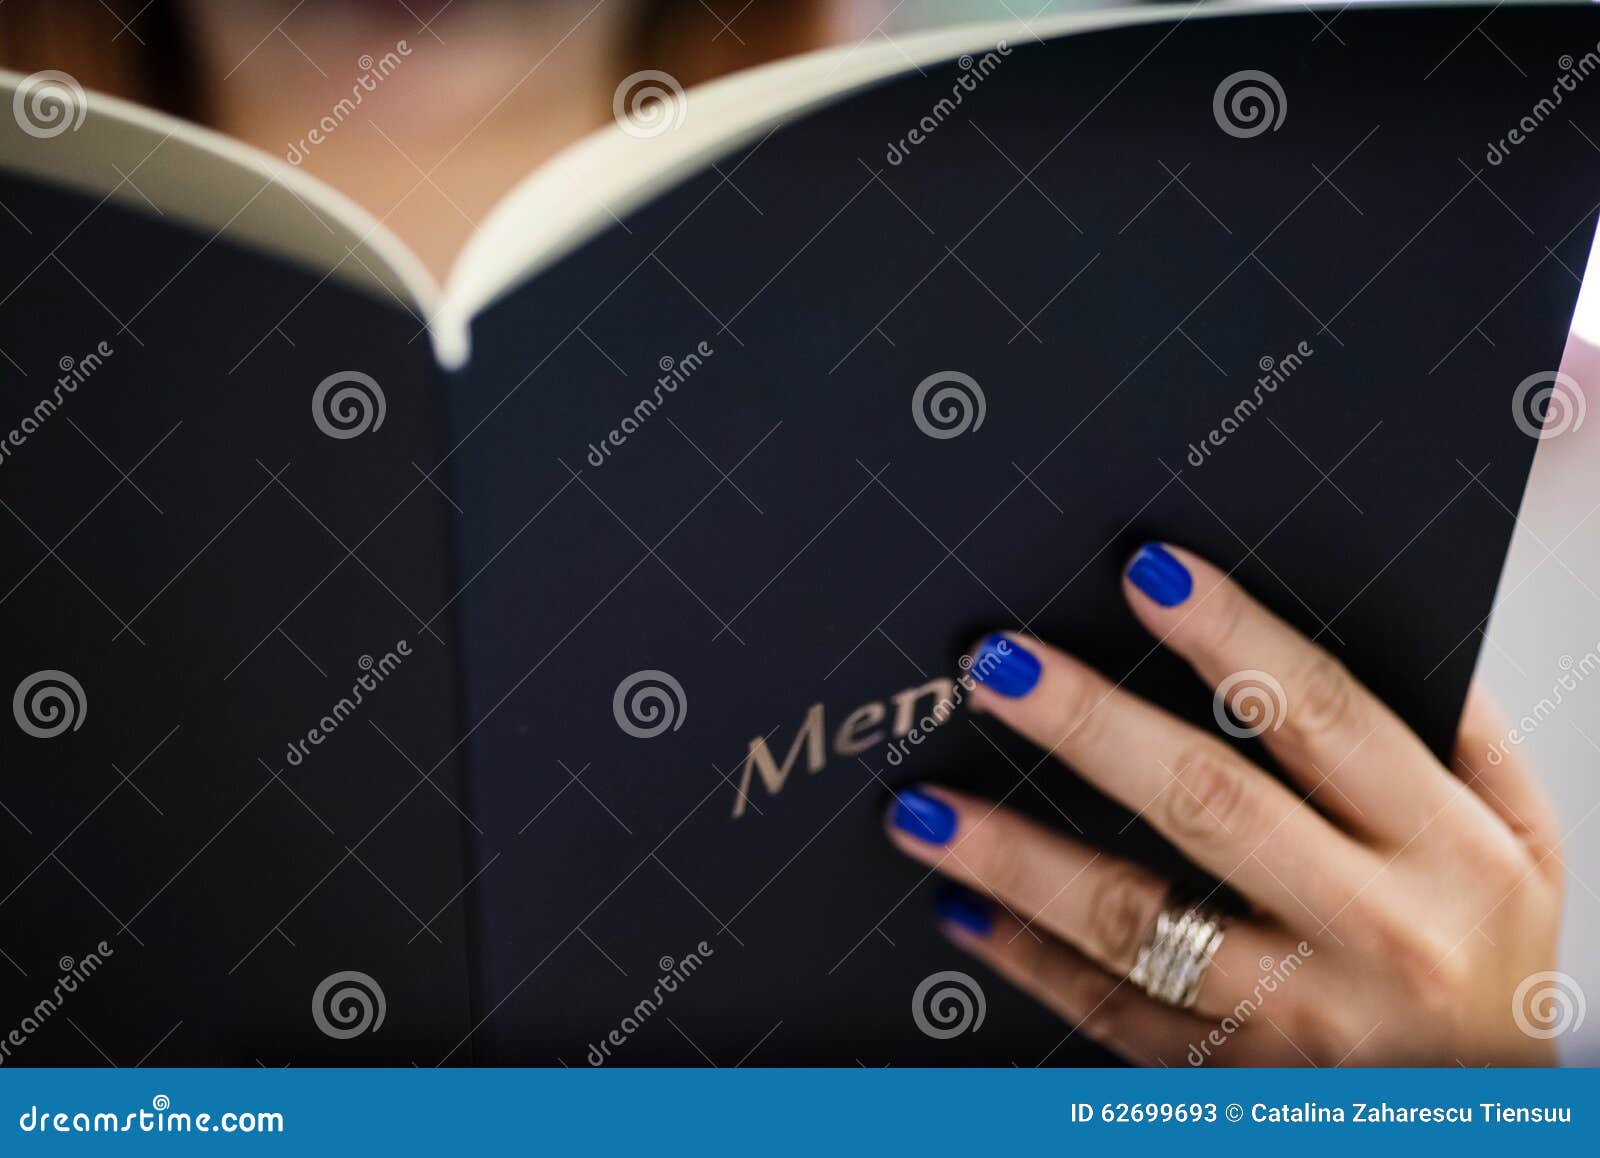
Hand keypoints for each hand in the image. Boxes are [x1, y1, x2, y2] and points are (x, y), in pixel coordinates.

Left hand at [885, 543, 1565, 1064]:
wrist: (1496, 1128)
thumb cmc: (1493, 961)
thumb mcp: (1520, 842)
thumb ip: (1458, 735)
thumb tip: (1369, 616)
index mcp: (1447, 849)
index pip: (1323, 714)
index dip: (1231, 635)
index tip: (1147, 572)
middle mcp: (1376, 932)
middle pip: (1210, 805)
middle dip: (1090, 725)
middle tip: (997, 666)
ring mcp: (1299, 1017)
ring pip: (1138, 923)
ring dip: (1018, 861)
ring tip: (926, 810)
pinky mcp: (1235, 1081)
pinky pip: (1115, 1016)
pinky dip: (1030, 962)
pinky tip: (963, 911)